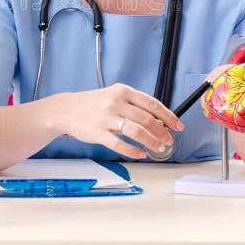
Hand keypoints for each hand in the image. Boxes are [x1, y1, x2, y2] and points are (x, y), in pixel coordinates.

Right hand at [58, 84, 183, 159]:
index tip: (178, 125)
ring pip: (136, 131)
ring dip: (151, 142)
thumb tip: (158, 119)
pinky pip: (119, 144)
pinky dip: (133, 151)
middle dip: (162, 132)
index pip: (152, 104)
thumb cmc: (93, 104)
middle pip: (147, 119)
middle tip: (169, 140)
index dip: (169, 116)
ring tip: (158, 148)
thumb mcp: (114, 95)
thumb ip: (133, 104)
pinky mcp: (98, 132)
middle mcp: (115, 102)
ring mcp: (106, 118)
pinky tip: (140, 153)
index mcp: (122, 91)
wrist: (66, 109)